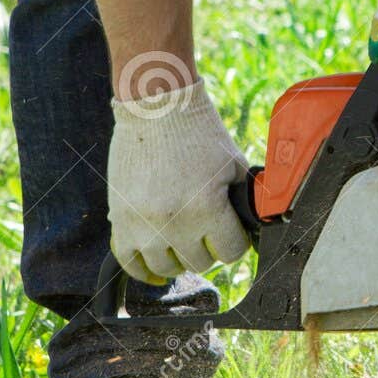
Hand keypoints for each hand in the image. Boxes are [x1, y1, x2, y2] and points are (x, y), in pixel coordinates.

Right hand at [107, 79, 250, 283]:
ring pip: (167, 269)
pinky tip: (155, 269)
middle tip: (206, 232)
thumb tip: (258, 222)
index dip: (235, 242)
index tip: (231, 232)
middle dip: (208, 249)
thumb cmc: (199, 133)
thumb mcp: (235, 165)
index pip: (231, 252)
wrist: (156, 108)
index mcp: (207, 208)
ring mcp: (143, 224)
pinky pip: (129, 262)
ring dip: (179, 259)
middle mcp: (174, 222)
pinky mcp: (119, 219)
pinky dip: (144, 270)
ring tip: (183, 243)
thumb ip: (246, 198)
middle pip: (200, 263)